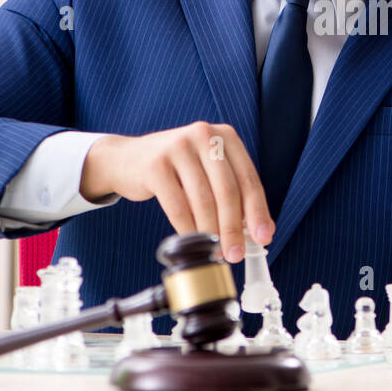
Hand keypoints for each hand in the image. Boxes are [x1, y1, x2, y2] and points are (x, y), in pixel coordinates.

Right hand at [79, 122, 273, 263]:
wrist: (127, 158)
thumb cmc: (176, 169)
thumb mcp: (208, 169)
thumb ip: (233, 192)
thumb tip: (260, 230)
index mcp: (225, 136)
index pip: (249, 179)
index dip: (258, 211)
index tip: (264, 237)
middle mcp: (204, 136)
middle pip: (227, 190)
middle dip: (234, 228)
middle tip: (235, 254)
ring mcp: (178, 147)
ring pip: (203, 200)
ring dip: (211, 232)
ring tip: (214, 251)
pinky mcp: (156, 165)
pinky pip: (178, 206)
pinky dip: (187, 229)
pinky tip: (192, 241)